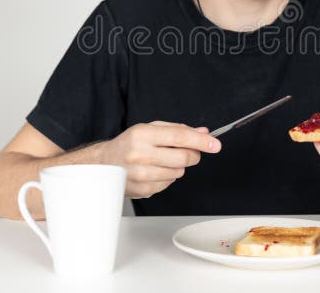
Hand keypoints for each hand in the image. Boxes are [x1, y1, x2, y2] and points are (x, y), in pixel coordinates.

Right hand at [97, 121, 220, 198]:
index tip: (215, 144)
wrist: (104, 163)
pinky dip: (168, 177)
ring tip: (163, 160)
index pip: (179, 137)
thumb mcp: (150, 129)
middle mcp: (140, 154)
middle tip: (190, 151)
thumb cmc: (129, 144)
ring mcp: (141, 174)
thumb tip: (204, 133)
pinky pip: (169, 184)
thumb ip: (178, 130)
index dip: (201, 141)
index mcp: (142, 135)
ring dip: (178, 166)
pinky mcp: (143, 189)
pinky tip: (156, 170)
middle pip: (183, 157)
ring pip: (178, 172)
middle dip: (193, 154)